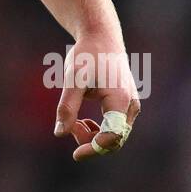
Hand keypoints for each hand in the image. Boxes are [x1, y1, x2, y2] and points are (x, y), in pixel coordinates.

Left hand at [53, 31, 140, 160]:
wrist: (101, 37)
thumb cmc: (87, 55)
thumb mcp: (73, 79)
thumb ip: (67, 107)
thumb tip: (60, 134)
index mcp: (120, 100)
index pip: (112, 137)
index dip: (94, 148)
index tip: (75, 154)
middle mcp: (130, 106)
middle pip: (114, 140)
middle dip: (89, 140)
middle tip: (69, 126)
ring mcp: (131, 106)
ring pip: (114, 136)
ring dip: (92, 135)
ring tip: (74, 121)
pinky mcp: (126, 105)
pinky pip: (114, 127)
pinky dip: (98, 129)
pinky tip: (83, 120)